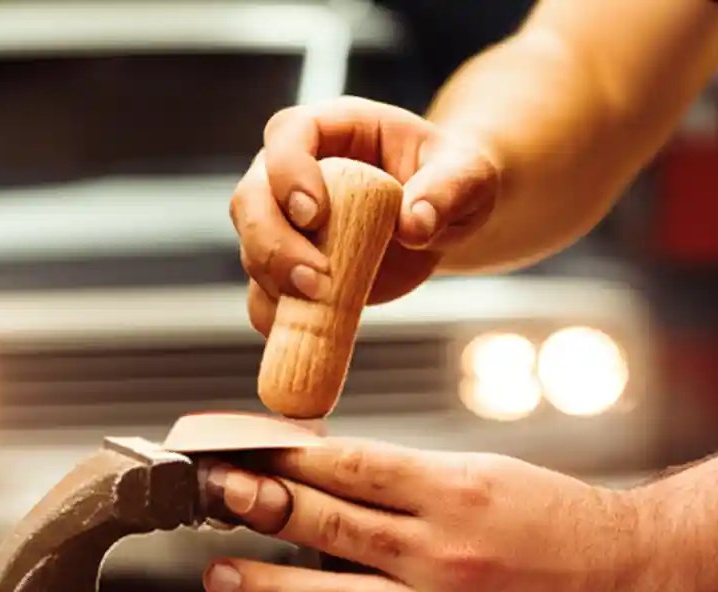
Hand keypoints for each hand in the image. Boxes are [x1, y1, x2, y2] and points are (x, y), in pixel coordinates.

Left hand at [200, 438, 647, 591]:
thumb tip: (326, 467)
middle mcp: (445, 549)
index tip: (249, 452)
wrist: (628, 576)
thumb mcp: (482, 471)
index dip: (289, 458)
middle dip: (264, 507)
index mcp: (454, 489)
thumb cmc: (556, 517)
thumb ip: (404, 475)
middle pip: (332, 526)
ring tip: (223, 574)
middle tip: (219, 497)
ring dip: (268, 585)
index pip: (350, 467)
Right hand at [231, 96, 500, 334]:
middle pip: (251, 197)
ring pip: (251, 247)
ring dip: (275, 283)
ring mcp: (283, 222)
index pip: (288, 134)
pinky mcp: (288, 269)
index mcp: (331, 130)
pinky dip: (275, 318)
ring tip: (321, 306)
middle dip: (272, 242)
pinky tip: (301, 334)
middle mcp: (292, 172)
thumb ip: (448, 189)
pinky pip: (263, 296)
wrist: (439, 217)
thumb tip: (415, 224)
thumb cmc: (449, 179)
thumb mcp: (467, 173)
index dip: (289, 172)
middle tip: (315, 280)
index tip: (315, 214)